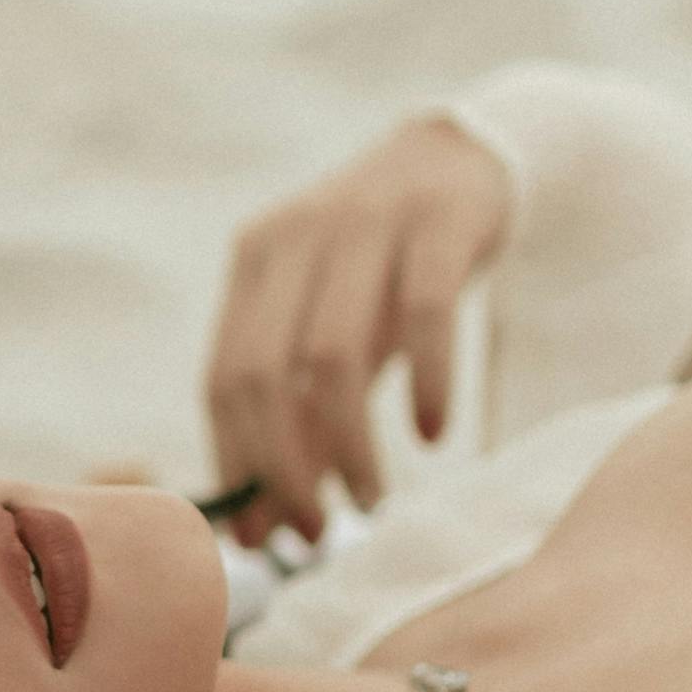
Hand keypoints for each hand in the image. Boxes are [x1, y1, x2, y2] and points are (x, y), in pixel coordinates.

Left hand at [202, 114, 511, 534]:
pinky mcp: (439, 221)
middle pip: (264, 373)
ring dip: (350, 444)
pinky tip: (433, 435)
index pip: (223, 379)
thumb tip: (270, 523)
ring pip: (334, 354)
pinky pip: (425, 314)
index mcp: (255, 260)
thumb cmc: (391, 266)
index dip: (239, 465)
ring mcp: (366, 221)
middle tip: (317, 530)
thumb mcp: (336, 324)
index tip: (264, 534)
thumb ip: (301, 408)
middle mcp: (297, 236)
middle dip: (284, 468)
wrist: (469, 157)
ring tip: (371, 499)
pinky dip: (425, 383)